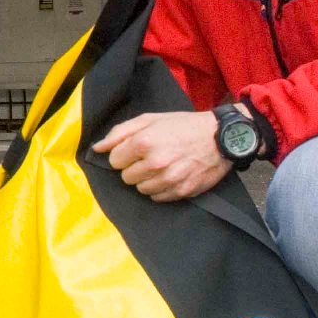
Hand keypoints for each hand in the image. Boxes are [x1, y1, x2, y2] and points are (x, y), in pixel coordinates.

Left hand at [92, 111, 228, 202]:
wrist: (220, 137)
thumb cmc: (183, 125)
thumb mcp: (150, 119)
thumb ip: (120, 133)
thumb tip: (97, 148)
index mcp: (144, 142)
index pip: (114, 161)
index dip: (123, 155)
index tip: (134, 150)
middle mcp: (155, 163)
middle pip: (126, 177)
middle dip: (134, 167)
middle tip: (149, 157)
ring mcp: (169, 179)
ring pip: (140, 189)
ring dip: (146, 179)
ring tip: (160, 166)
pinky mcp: (181, 191)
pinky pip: (157, 197)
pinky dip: (160, 189)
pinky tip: (170, 175)